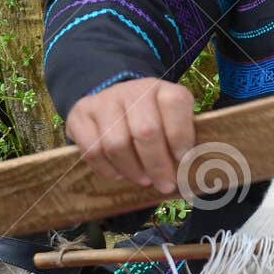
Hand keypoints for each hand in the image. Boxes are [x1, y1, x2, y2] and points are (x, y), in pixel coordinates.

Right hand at [65, 78, 196, 197]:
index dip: (180, 135)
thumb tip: (193, 172)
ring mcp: (104, 100)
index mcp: (161, 89)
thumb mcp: (172, 120)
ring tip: (143, 180)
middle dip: (158, 165)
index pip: (175, 103)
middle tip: (165, 185)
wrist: (114, 101)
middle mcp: (133, 90)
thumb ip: (183, 140)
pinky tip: (119, 175)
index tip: (183, 160)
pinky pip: (92, 150)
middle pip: (146, 131)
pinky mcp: (81, 114)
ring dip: (132, 170)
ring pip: (116, 144)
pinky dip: (107, 169)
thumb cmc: (152, 119)